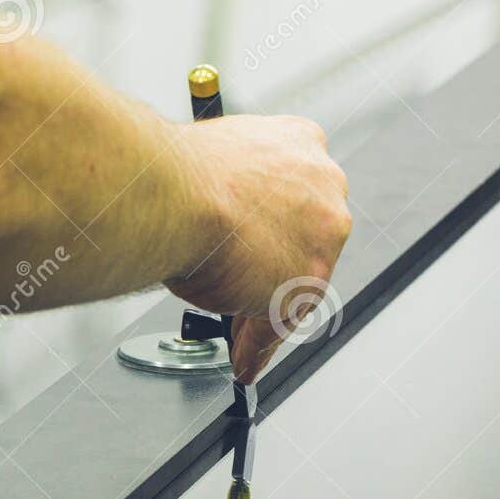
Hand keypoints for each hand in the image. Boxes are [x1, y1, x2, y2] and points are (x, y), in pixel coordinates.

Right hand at [166, 116, 352, 383]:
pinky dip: (258, 343)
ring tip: (238, 339)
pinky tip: (242, 357)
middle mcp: (323, 184)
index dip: (271, 227)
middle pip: (302, 242)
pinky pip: (279, 321)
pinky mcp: (306, 281)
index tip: (254, 246)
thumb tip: (210, 220)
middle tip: (240, 293)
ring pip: (293, 283)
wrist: (176, 194)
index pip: (295, 194)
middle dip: (272, 270)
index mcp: (299, 141)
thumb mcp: (209, 167)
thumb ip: (227, 194)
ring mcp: (320, 235)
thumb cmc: (177, 174)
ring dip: (264, 311)